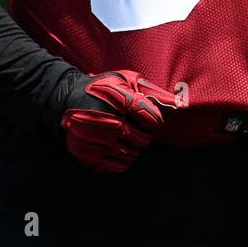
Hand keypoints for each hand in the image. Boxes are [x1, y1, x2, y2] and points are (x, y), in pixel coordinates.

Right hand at [60, 70, 177, 173]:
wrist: (67, 97)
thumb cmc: (104, 88)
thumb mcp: (127, 80)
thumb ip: (152, 92)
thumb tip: (180, 104)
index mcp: (115, 98)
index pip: (151, 119)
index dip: (155, 122)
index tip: (151, 121)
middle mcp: (103, 119)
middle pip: (142, 141)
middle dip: (144, 137)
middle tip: (139, 131)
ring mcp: (92, 138)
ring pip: (131, 156)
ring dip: (134, 150)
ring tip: (127, 140)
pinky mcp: (84, 152)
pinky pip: (117, 166)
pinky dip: (123, 161)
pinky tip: (118, 149)